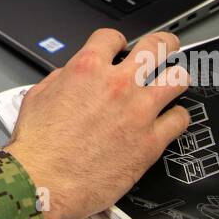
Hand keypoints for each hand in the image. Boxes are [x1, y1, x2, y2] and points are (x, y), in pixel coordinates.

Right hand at [5, 30, 191, 218]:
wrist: (43, 181)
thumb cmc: (37, 146)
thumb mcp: (38, 96)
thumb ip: (62, 79)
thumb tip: (72, 76)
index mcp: (87, 69)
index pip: (112, 37)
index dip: (117, 41)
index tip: (121, 47)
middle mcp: (117, 85)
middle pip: (156, 47)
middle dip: (164, 44)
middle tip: (166, 47)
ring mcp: (138, 112)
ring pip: (178, 79)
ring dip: (176, 78)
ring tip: (174, 82)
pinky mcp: (151, 142)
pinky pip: (180, 120)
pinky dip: (177, 117)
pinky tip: (171, 120)